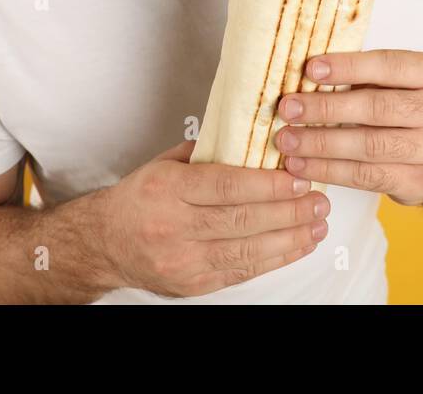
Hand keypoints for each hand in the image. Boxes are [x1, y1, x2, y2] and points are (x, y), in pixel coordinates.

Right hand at [96, 139, 330, 297]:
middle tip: (318, 199)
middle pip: (242, 220)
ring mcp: (184, 261)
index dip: (268, 184)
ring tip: (318, 223)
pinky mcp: (195, 284)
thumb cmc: (138, 198)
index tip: (298, 177)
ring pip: (247, 251)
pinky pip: (242, 272)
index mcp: (166, 188)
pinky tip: (297, 245)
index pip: (225, 186)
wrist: (104, 243)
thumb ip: (206, 153)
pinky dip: (275, 258)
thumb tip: (254, 139)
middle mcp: (174, 226)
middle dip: (288, 211)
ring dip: (290, 237)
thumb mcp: (164, 164)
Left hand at [273, 50, 422, 206]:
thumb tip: (304, 75)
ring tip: (287, 140)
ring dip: (321, 144)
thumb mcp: (396, 82)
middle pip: (377, 108)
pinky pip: (367, 177)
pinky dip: (329, 170)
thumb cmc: (404, 106)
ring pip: (370, 146)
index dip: (348, 67)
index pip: (388, 66)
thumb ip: (361, 77)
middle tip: (288, 109)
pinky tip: (301, 166)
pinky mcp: (418, 182)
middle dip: (327, 108)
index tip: (310, 69)